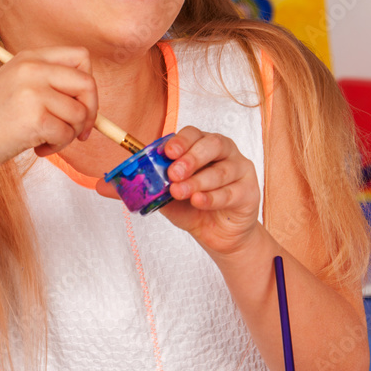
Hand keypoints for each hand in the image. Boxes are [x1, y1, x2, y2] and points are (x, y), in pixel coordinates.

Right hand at [0, 47, 97, 175]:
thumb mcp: (17, 87)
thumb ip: (50, 85)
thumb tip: (91, 101)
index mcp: (29, 57)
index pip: (81, 57)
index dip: (87, 85)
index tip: (80, 105)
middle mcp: (32, 69)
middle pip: (87, 84)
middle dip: (90, 112)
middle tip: (78, 131)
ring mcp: (32, 92)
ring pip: (80, 114)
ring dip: (70, 135)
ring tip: (47, 141)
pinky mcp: (34, 118)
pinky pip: (66, 134)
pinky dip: (57, 146)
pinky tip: (38, 148)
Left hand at [159, 127, 260, 254]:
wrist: (220, 235)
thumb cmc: (195, 209)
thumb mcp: (169, 198)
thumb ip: (153, 188)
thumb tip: (121, 186)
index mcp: (203, 146)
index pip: (194, 134)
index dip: (181, 141)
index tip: (167, 153)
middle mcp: (225, 152)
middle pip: (213, 145)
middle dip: (191, 158)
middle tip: (174, 173)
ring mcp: (240, 170)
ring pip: (221, 170)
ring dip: (198, 182)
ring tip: (180, 192)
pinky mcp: (249, 191)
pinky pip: (231, 192)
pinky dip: (212, 198)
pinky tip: (198, 201)